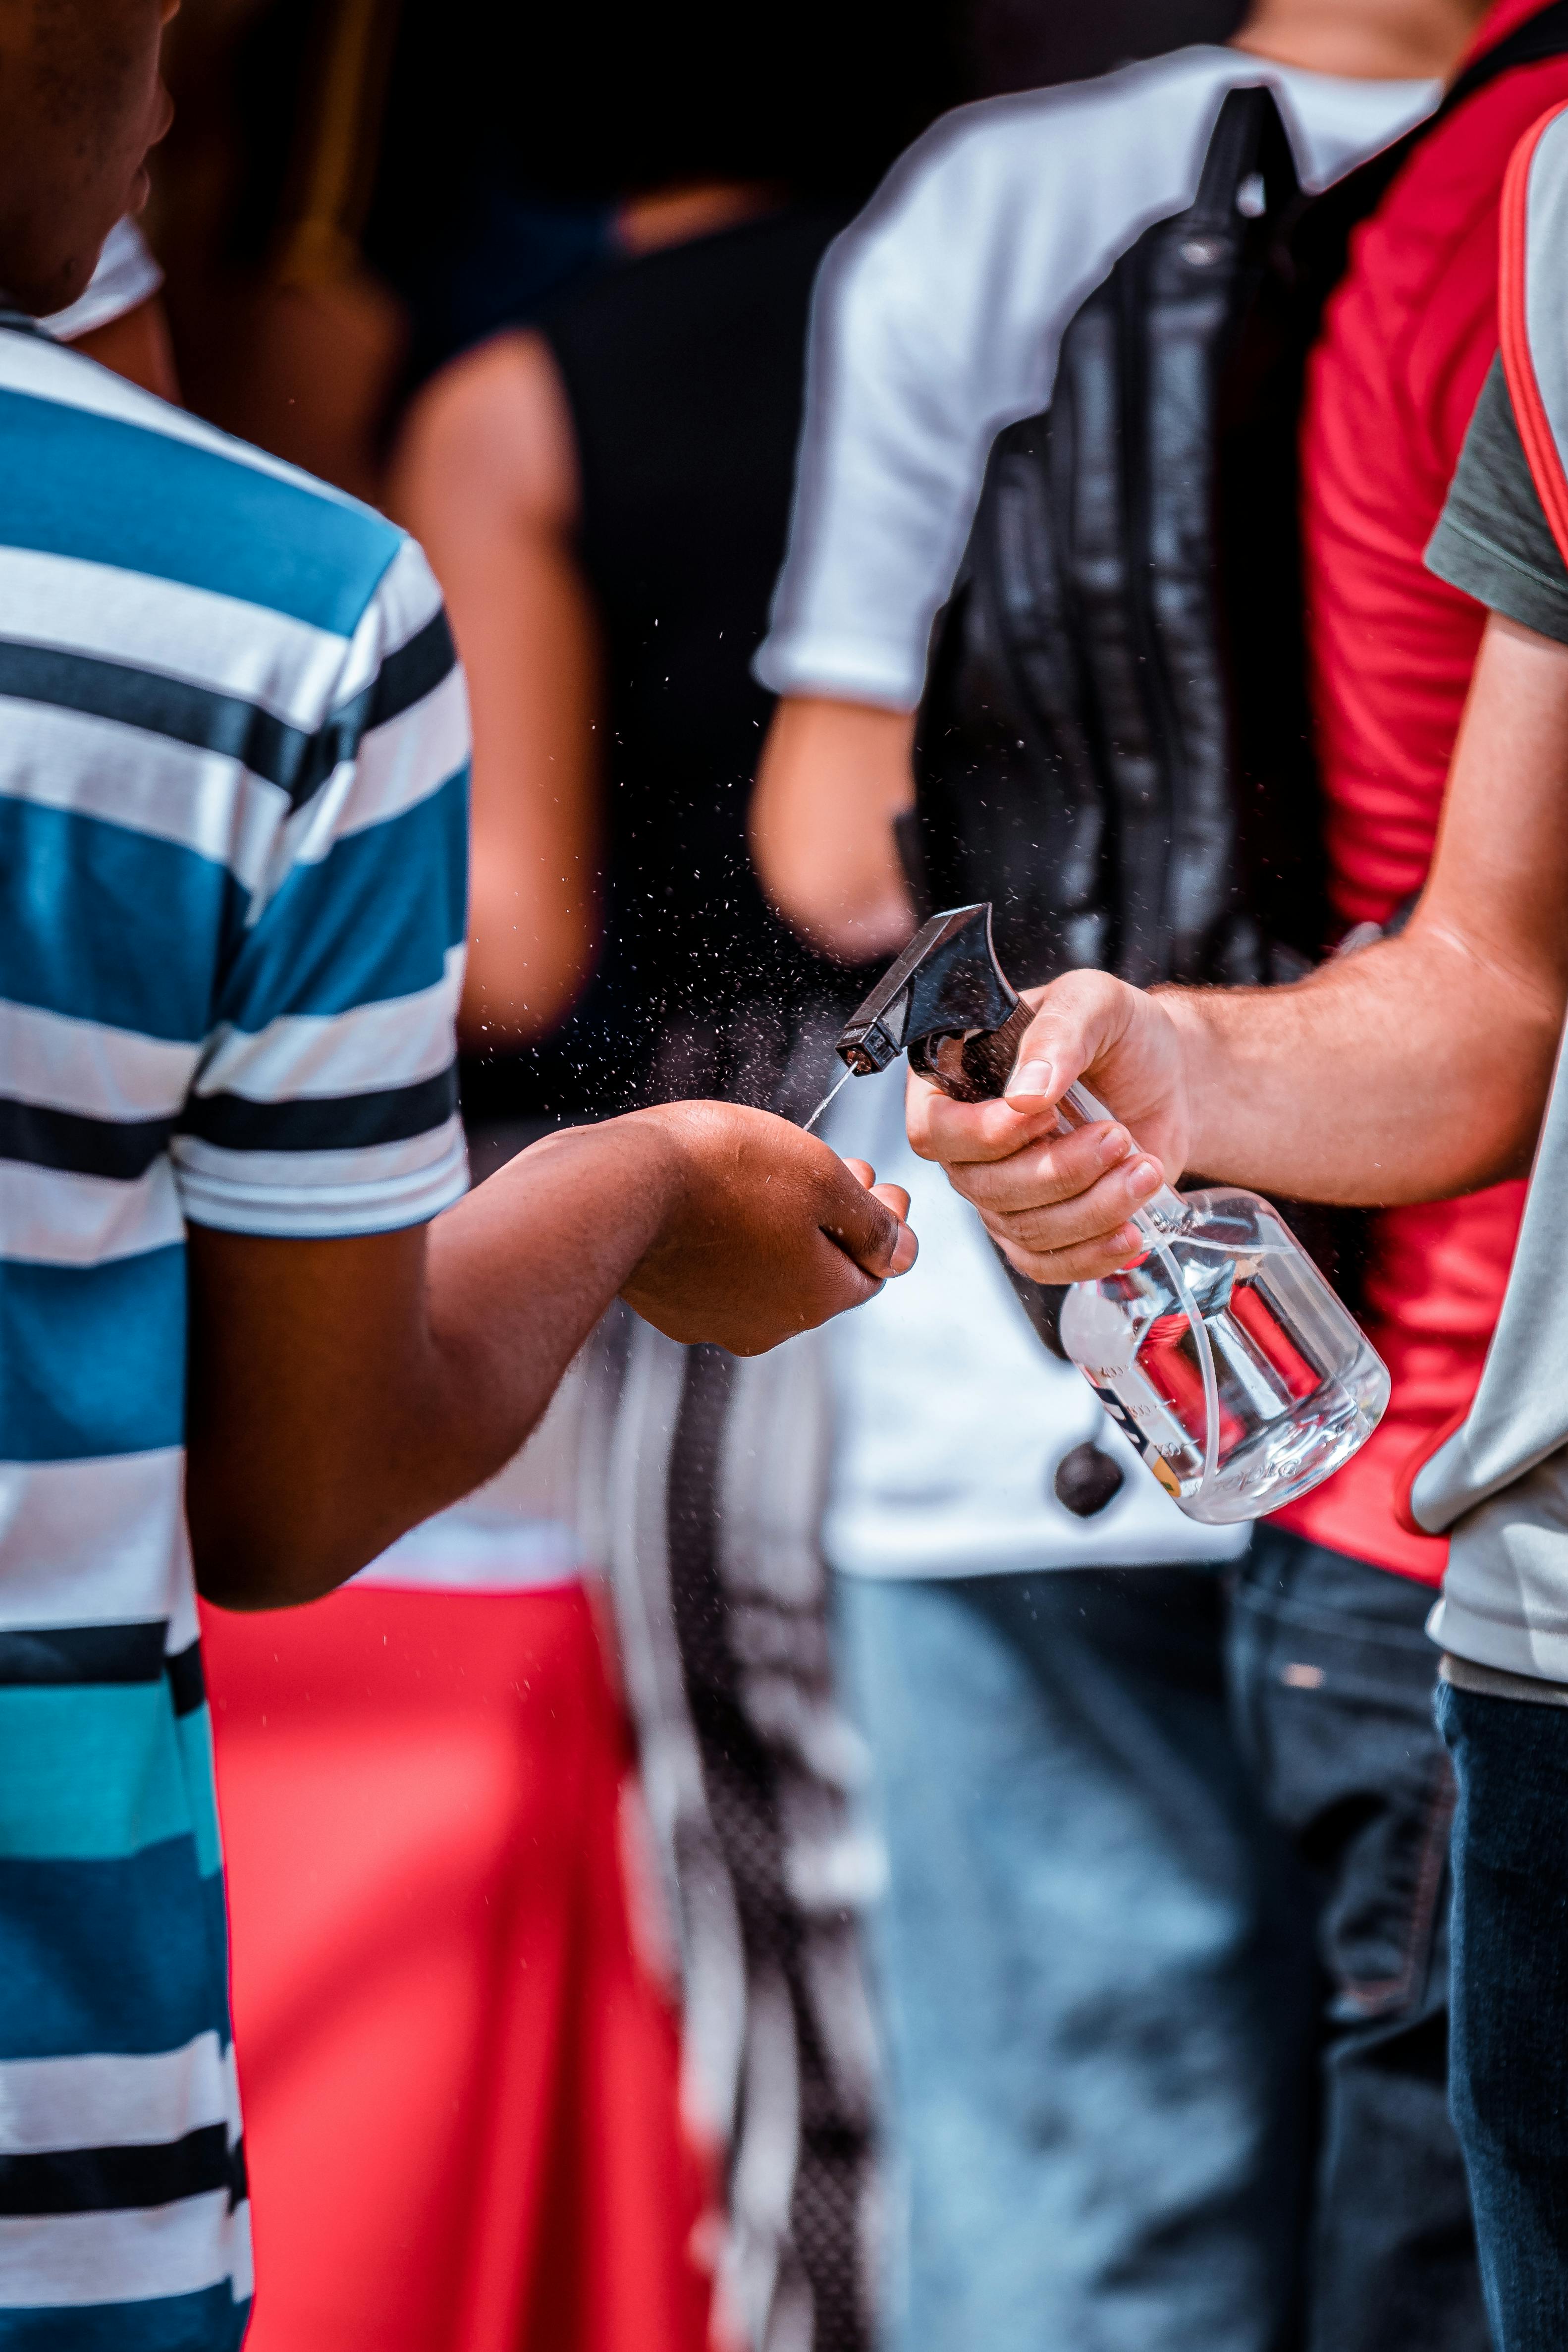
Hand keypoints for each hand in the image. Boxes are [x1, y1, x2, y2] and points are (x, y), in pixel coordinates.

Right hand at [621, 1101, 916, 1353]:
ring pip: (767, 1274)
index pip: (871, 1272)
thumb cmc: (725, 1172)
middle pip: (819, 1274)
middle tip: (837, 1168)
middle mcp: (769, 1326)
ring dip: (782, 1231)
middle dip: (835, 1222)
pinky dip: (730, 1241)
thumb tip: (906, 1255)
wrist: (618, 1188)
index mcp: (818, 1299)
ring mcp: (714, 1321)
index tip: (878, 1181)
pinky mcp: (669, 1307)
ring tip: (774, 1179)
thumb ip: (872, 1225)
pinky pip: (717, 1275)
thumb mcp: (822, 1181)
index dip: (881, 1225)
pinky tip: (719, 1200)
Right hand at [905, 969, 1190, 1282]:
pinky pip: (1045, 1264)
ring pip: (1021, 1229)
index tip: (1047, 1114)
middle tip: (1116, 1135)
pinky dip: (1090, 1254)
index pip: (934, 1129)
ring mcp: (1002, 1192)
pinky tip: (1131, 1231)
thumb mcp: (1095, 1004)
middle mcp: (969, 1143)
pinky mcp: (1041, 1229)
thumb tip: (1025, 1094)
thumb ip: (1058, 1035)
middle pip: (980, 1187)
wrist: (1170, 1078)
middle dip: (1058, 1170)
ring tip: (1143, 1168)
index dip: (983, 1135)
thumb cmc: (1122, 1034)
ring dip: (1091, 1207)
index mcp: (958, 1079)